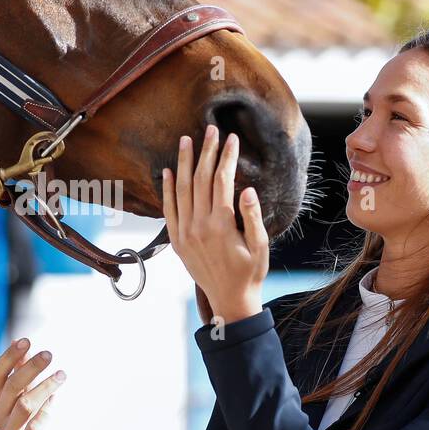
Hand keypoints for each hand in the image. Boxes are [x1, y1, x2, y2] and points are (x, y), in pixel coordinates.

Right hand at [0, 338, 73, 429]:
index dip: (10, 357)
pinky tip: (56, 397)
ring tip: (61, 374)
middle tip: (48, 354)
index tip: (26, 340)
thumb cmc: (33, 418)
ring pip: (25, 405)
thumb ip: (22, 370)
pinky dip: (46, 410)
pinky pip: (35, 426)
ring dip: (45, 387)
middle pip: (12, 387)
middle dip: (30, 368)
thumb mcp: (27, 392)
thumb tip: (19, 341)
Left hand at [162, 124, 269, 324]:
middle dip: (206, 152)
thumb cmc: (250, 273)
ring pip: (182, 190)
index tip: (231, 138)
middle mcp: (199, 226)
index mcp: (221, 225)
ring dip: (185, 163)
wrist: (229, 300)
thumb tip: (248, 189)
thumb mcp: (260, 246)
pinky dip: (168, 188)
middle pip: (200, 180)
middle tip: (210, 129)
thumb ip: (252, 217)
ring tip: (187, 140)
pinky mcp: (177, 240)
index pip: (221, 180)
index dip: (226, 157)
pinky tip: (170, 170)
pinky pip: (169, 209)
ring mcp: (184, 233)